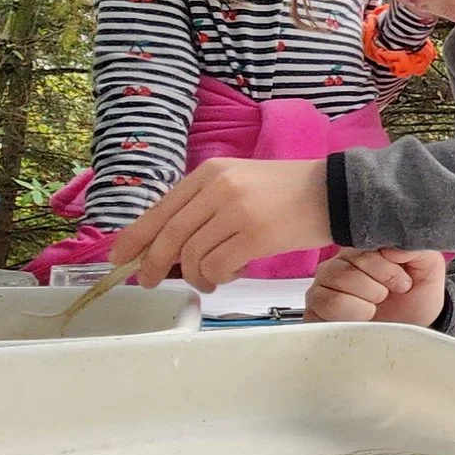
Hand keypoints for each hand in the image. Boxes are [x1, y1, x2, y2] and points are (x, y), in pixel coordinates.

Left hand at [109, 158, 331, 289]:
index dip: (135, 238)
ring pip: (193, 255)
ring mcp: (237, 211)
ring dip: (195, 276)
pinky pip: (218, 266)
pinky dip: (217, 277)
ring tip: (209, 280)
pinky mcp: (256, 235)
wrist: (335, 192)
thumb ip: (203, 206)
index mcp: (209, 173)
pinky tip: (228, 276)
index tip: (120, 259)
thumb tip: (166, 243)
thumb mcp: (238, 185)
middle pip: (169, 235)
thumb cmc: (285, 193)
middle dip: (153, 264)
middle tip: (150, 281)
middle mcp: (218, 188)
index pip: (160, 209)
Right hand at [308, 248, 446, 323]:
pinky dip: (350, 314)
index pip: (363, 246)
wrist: (411, 332)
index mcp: (364, 249)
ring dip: (364, 302)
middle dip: (377, 288)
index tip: (404, 284)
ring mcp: (323, 286)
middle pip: (347, 266)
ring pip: (335, 284)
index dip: (386, 269)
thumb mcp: (428, 269)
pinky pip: (323, 303)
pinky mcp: (315, 309)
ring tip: (374, 309)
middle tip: (388, 297)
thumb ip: (416, 249)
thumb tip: (390, 248)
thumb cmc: (415, 299)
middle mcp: (338, 263)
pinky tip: (361, 319)